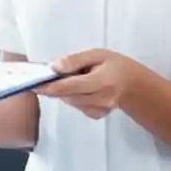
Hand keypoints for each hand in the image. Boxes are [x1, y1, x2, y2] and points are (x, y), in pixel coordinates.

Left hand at [34, 49, 149, 119]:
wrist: (136, 86)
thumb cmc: (117, 66)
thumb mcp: (99, 55)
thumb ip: (76, 60)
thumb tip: (54, 67)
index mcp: (101, 82)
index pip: (70, 86)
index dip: (50, 86)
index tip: (34, 84)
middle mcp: (100, 99)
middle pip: (67, 96)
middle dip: (54, 87)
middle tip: (49, 76)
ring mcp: (99, 110)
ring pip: (70, 101)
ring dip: (65, 91)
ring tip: (74, 78)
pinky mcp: (97, 115)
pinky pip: (77, 106)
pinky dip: (74, 97)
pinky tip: (83, 89)